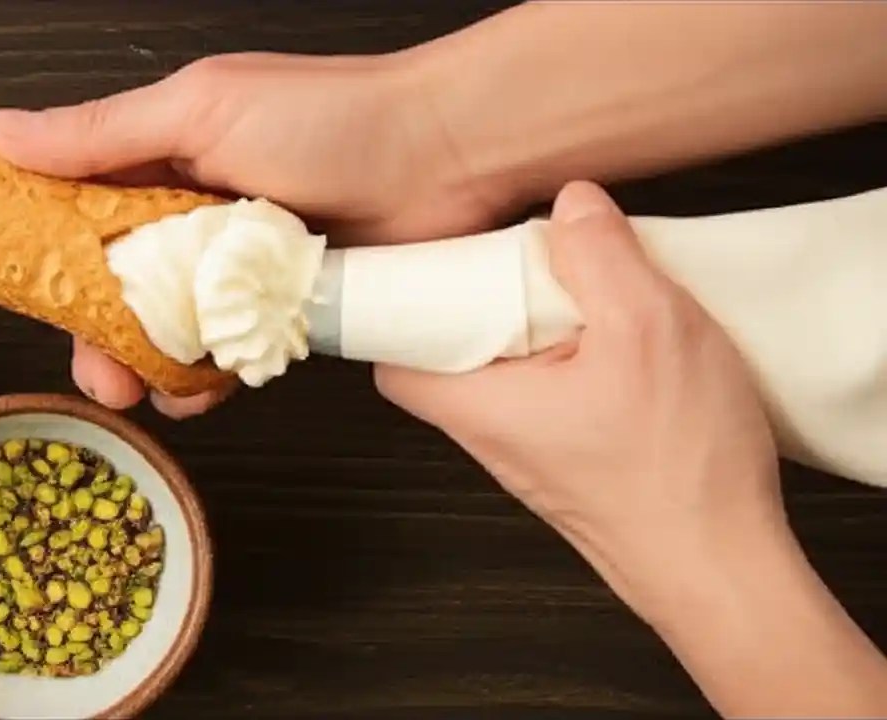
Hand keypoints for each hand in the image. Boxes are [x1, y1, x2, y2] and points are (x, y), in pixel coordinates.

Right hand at [0, 50, 517, 418]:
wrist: (449, 158)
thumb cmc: (335, 116)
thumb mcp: (202, 111)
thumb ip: (101, 135)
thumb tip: (0, 134)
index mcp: (148, 161)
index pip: (46, 206)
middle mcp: (178, 217)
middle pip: (90, 287)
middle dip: (70, 333)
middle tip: (77, 366)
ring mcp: (223, 270)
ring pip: (148, 333)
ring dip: (132, 366)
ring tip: (136, 385)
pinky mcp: (269, 314)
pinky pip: (216, 360)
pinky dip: (201, 381)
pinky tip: (199, 389)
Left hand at [374, 181, 784, 623]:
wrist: (722, 569)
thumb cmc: (679, 468)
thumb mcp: (647, 328)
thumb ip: (600, 257)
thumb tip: (570, 205)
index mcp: (479, 403)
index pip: (393, 354)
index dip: (406, 301)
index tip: (432, 257)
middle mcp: (493, 434)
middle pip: (453, 353)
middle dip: (485, 297)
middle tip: (530, 259)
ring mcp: (533, 452)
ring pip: (508, 372)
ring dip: (538, 326)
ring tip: (588, 292)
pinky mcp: (575, 461)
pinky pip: (554, 394)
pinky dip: (576, 357)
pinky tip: (626, 341)